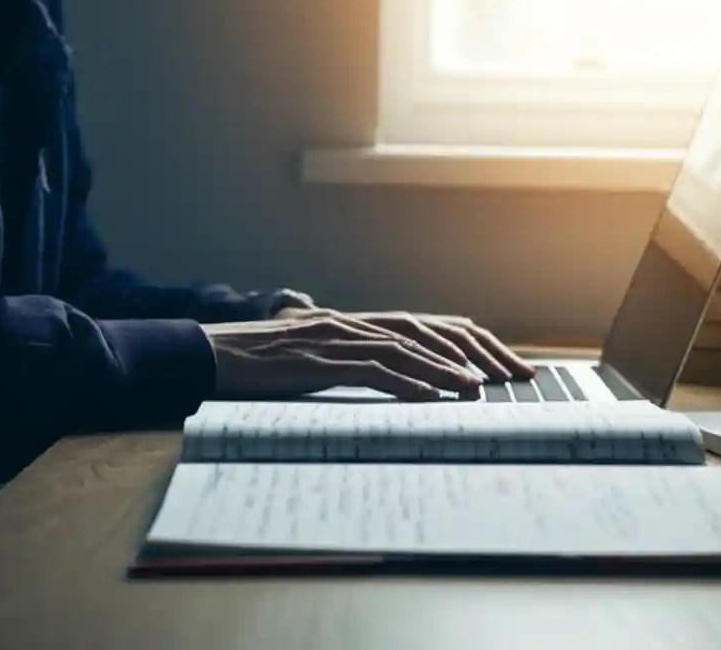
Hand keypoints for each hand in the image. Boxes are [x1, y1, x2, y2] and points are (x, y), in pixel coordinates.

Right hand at [275, 308, 533, 381]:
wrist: (209, 354)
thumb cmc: (259, 363)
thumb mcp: (313, 360)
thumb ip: (348, 362)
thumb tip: (387, 380)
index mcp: (356, 323)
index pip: (425, 326)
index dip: (467, 342)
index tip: (502, 363)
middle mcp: (353, 323)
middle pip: (428, 332)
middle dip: (473, 353)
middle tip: (511, 374)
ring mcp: (337, 338)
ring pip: (404, 349)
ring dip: (444, 370)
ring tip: (476, 388)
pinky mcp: (319, 360)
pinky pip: (371, 370)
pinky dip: (405, 384)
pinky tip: (429, 397)